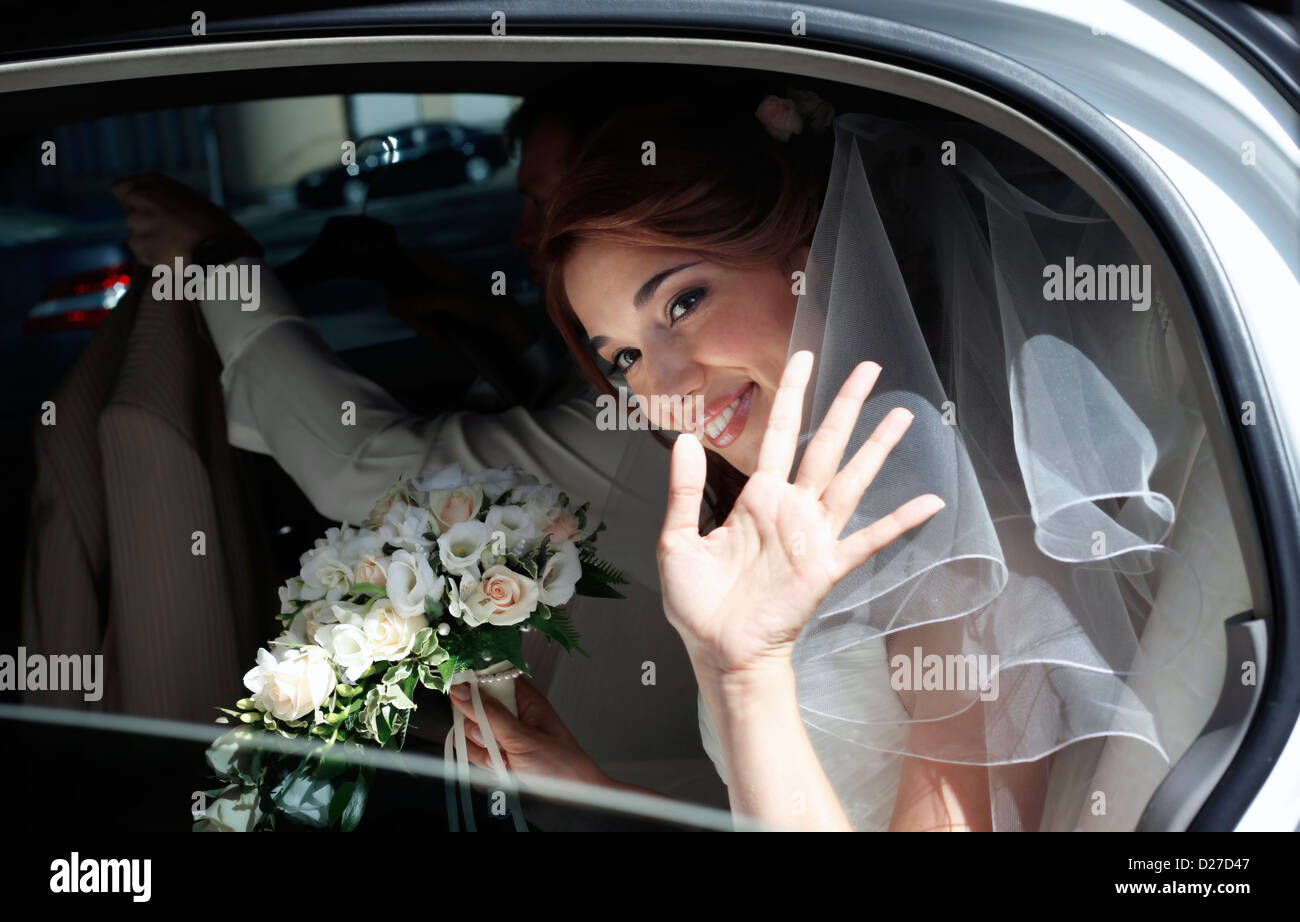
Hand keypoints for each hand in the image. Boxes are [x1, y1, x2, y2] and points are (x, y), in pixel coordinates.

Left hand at [110, 172, 248, 266]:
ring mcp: (137, 223)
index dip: (131, 200)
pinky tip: (174, 258)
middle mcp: (141, 199)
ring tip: (177, 248)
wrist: (220, 252)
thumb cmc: (215, 227)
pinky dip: (155, 258)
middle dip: (147, 225)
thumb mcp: (191, 201)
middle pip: (132, 216)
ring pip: (137, 236)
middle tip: (173, 234)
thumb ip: (166, 200)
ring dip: (152, 243)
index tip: (145, 210)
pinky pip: (143, 254)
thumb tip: (154, 209)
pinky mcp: (139, 246)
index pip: (121, 189)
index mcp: (154, 184)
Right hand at [448, 677, 611, 788]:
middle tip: (493, 739)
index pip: (493, 677)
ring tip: (504, 759)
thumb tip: (462, 690)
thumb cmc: (560, 764)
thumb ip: (490, 713)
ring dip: (483, 750)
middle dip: (478, 727)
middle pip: (474, 707)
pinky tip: (502, 769)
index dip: (475, 681)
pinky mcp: (496, 756)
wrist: (570, 799)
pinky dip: (484, 764)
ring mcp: (503, 736)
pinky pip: (474, 753)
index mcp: (524, 699)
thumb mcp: (522, 736)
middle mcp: (512, 715)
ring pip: (471, 733)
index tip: (460, 691)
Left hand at [656, 351, 944, 683]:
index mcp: (756, 500)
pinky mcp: (826, 567)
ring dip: (877, 448)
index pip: (780, 435)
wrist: (718, 652)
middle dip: (846, 405)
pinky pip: (868, 540)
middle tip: (869, 366)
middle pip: (825, 445)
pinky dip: (899, 522)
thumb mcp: (676, 542)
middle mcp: (791, 510)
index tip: (806, 359)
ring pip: (850, 479)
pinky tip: (930, 502)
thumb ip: (683, 490)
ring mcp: (813, 537)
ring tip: (903, 414)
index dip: (793, 396)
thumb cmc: (698, 605)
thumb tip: (684, 438)